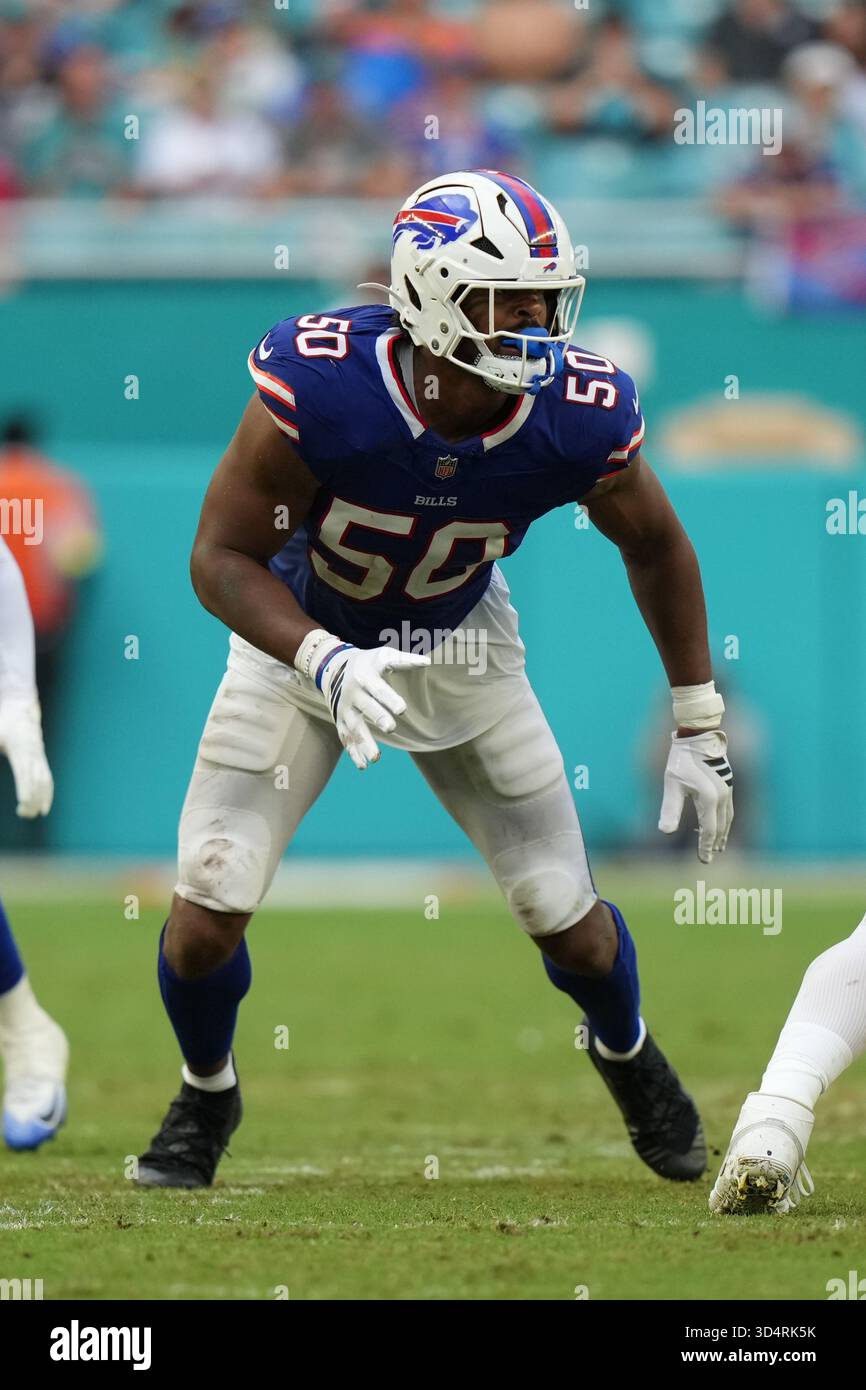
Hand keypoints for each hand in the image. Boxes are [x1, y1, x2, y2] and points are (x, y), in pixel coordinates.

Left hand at [0, 695, 53, 816]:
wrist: (20, 714)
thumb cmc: (3, 726)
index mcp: (20, 749)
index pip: (24, 771)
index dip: (25, 787)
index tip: (24, 802)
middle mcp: (33, 755)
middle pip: (36, 779)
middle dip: (33, 798)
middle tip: (24, 814)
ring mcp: (40, 759)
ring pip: (44, 781)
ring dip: (41, 800)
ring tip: (33, 815)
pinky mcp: (42, 762)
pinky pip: (48, 780)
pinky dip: (48, 795)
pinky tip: (44, 808)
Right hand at [318, 645, 429, 769]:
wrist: (333, 667)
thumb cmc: (369, 663)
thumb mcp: (383, 656)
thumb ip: (404, 660)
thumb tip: (427, 661)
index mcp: (365, 676)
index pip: (378, 688)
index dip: (389, 698)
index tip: (403, 709)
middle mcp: (353, 693)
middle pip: (366, 707)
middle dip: (378, 717)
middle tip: (391, 728)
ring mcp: (345, 708)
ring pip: (354, 727)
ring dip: (364, 742)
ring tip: (376, 758)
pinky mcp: (340, 721)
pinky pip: (346, 738)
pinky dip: (353, 752)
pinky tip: (364, 765)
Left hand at [658, 729, 732, 862]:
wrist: (699, 735)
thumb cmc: (682, 760)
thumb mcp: (672, 785)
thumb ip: (670, 809)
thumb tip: (664, 832)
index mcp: (709, 799)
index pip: (709, 831)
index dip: (705, 847)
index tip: (703, 861)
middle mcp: (722, 796)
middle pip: (721, 827)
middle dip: (715, 843)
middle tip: (710, 857)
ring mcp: (727, 789)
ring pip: (728, 817)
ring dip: (723, 833)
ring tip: (719, 844)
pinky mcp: (727, 782)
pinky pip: (728, 807)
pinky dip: (724, 819)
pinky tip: (718, 820)